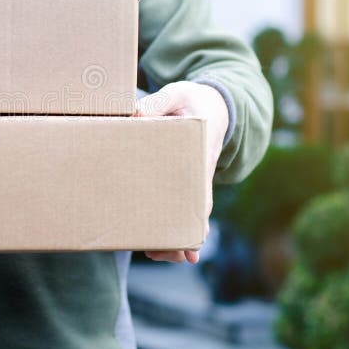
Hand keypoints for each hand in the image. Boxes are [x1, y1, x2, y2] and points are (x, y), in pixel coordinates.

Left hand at [135, 80, 228, 263]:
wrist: (213, 103)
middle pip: (196, 212)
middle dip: (182, 235)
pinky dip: (169, 227)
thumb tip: (135, 115)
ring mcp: (193, 179)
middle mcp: (200, 172)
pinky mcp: (182, 182)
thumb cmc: (192, 99)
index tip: (193, 238)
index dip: (196, 215)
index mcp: (201, 151)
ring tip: (156, 255)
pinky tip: (154, 246)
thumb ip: (158, 102)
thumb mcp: (177, 93)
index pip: (201, 189)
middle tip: (168, 254)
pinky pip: (179, 208)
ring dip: (175, 237)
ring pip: (188, 216)